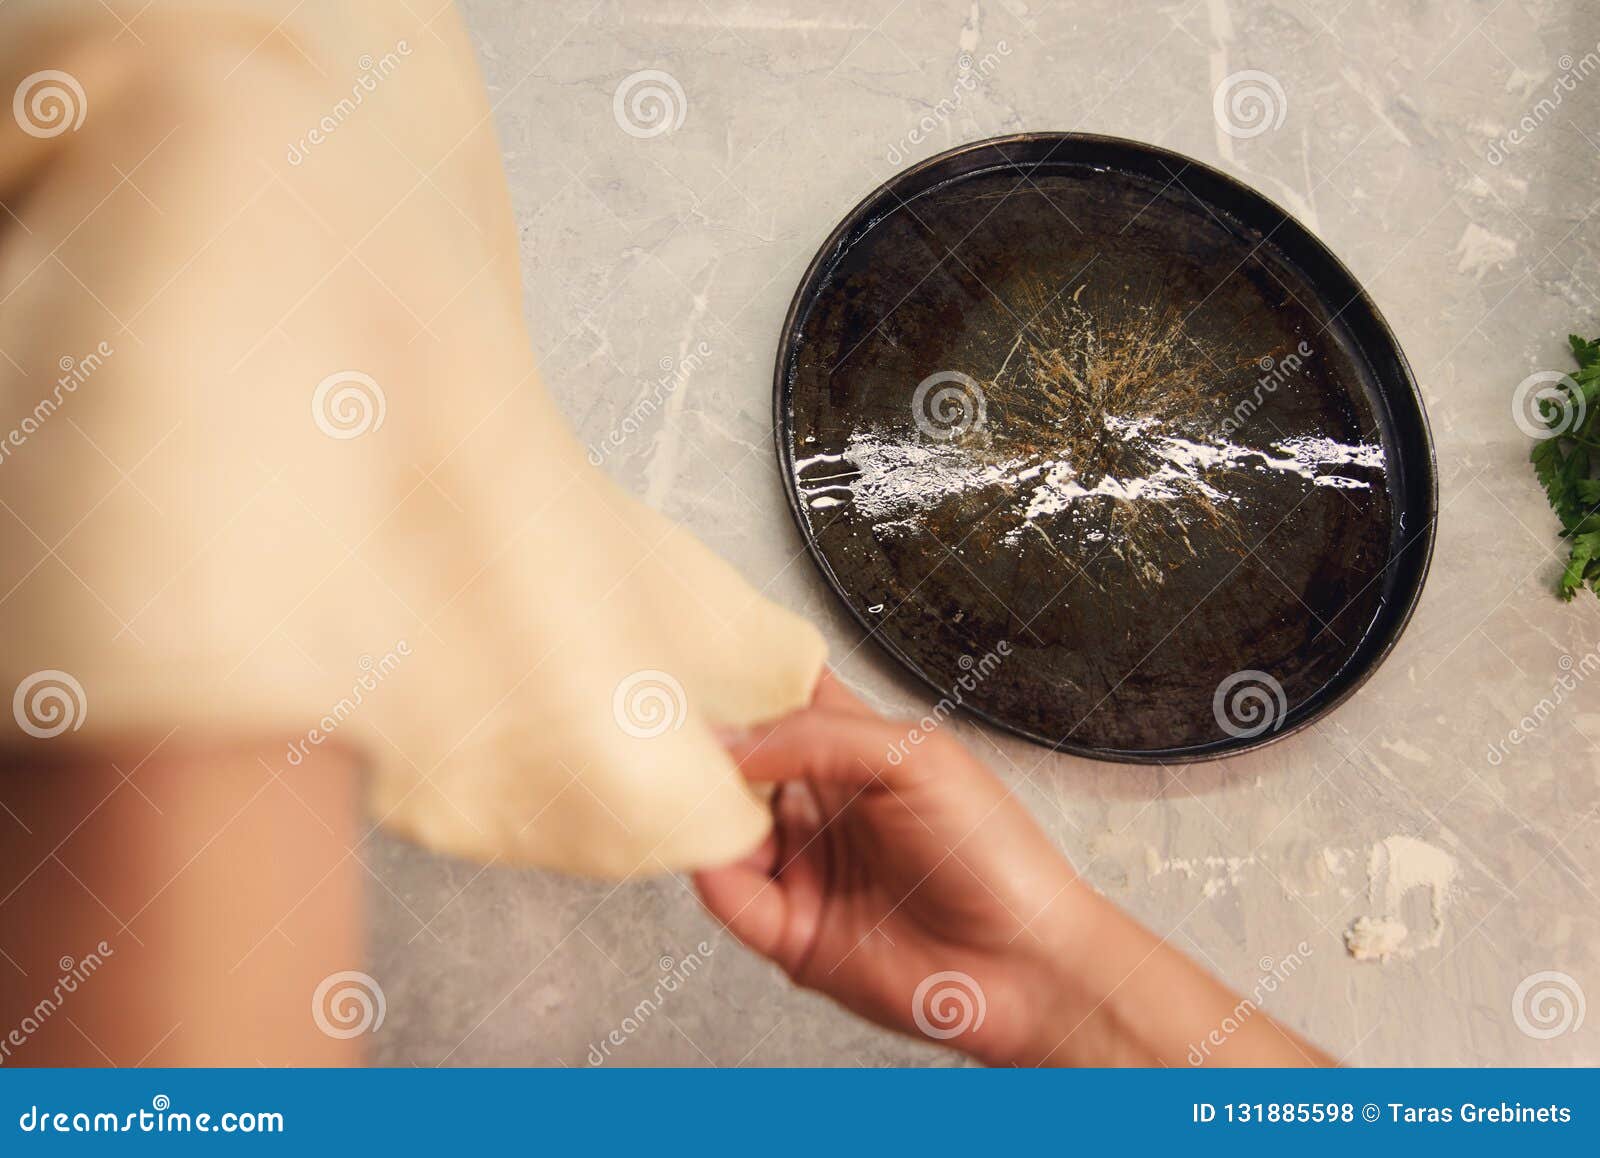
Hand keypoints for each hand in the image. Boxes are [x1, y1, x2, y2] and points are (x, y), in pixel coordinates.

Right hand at [694, 673, 1332, 1067]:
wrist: (1028, 963)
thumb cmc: (996, 854)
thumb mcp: (917, 760)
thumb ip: (823, 737)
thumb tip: (737, 739)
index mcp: (853, 752)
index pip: (783, 699)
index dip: (740, 677)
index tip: (692, 653)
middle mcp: (820, 805)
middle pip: (738, 765)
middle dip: (700, 744)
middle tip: (656, 719)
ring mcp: (803, 868)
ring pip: (723, 830)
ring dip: (698, 809)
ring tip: (673, 783)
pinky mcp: (792, 933)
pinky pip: (733, 900)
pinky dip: (712, 876)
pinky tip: (709, 852)